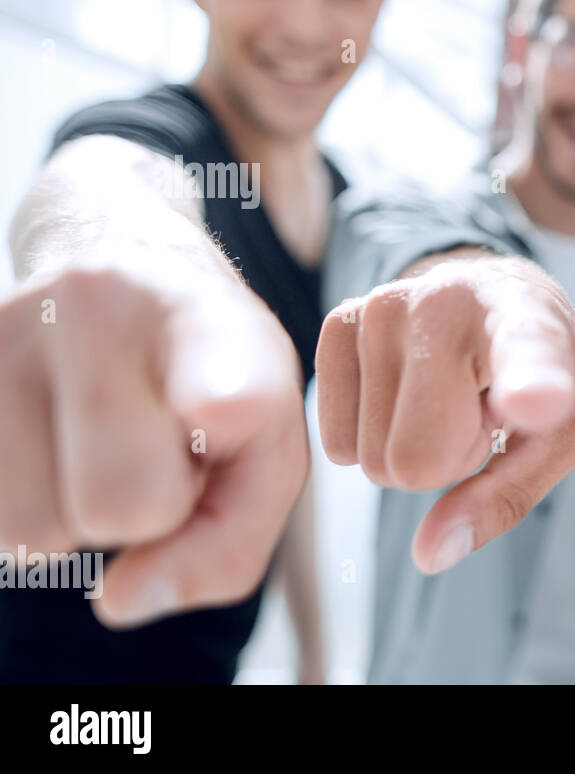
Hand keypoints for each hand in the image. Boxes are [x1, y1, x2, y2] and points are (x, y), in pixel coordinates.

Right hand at [0, 261, 308, 627]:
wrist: (119, 254)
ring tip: (106, 438)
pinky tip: (59, 437)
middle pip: (118, 506)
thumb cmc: (212, 372)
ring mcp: (11, 329)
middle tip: (160, 452)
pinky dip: (30, 501)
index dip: (217, 401)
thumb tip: (123, 602)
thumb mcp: (267, 442)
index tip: (213, 407)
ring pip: (36, 529)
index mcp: (213, 324)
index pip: (215, 378)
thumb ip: (230, 539)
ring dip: (76, 510)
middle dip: (147, 512)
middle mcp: (106, 309)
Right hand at [315, 255, 574, 573]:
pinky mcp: (340, 320)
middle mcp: (451, 302)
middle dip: (444, 460)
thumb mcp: (555, 440)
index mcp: (532, 327)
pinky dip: (369, 434)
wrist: (492, 295)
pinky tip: (406, 389)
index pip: (529, 357)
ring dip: (408, 443)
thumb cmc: (533, 377)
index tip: (542, 403)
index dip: (531, 386)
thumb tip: (430, 554)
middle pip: (416, 462)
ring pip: (371, 459)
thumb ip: (506, 498)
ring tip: (443, 393)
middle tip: (472, 412)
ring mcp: (385, 305)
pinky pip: (334, 444)